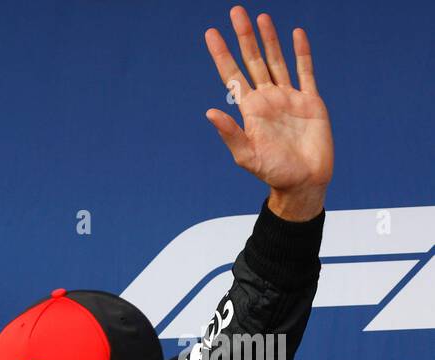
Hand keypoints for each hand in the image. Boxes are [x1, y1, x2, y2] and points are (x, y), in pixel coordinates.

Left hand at [204, 6, 332, 219]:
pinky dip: (301, 53)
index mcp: (250, 110)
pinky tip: (296, 34)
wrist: (303, 182)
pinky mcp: (310, 101)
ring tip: (261, 17)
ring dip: (269, 39)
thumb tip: (210, 113)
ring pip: (277, 61)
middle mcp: (267, 99)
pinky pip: (306, 72)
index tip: (210, 33)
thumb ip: (230, 133)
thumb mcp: (247, 155)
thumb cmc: (273, 173)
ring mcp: (289, 98)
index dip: (222, 54)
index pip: (231, 75)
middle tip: (235, 11)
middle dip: (244, 37)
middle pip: (252, 60)